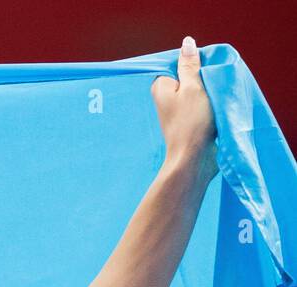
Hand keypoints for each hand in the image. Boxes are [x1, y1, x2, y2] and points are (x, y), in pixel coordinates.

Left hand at [151, 37, 217, 180]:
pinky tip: (212, 106)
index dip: (193, 61)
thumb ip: (190, 65)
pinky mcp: (185, 118)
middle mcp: (163, 96)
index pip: (176, 61)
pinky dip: (206, 101)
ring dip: (205, 89)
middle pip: (186, 74)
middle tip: (209, 84)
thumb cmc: (192, 123)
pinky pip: (197, 101)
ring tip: (211, 96)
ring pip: (194, 88)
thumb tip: (187, 43)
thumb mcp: (194, 87)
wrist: (192, 158)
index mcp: (160, 85)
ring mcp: (174, 108)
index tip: (204, 69)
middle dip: (200, 75)